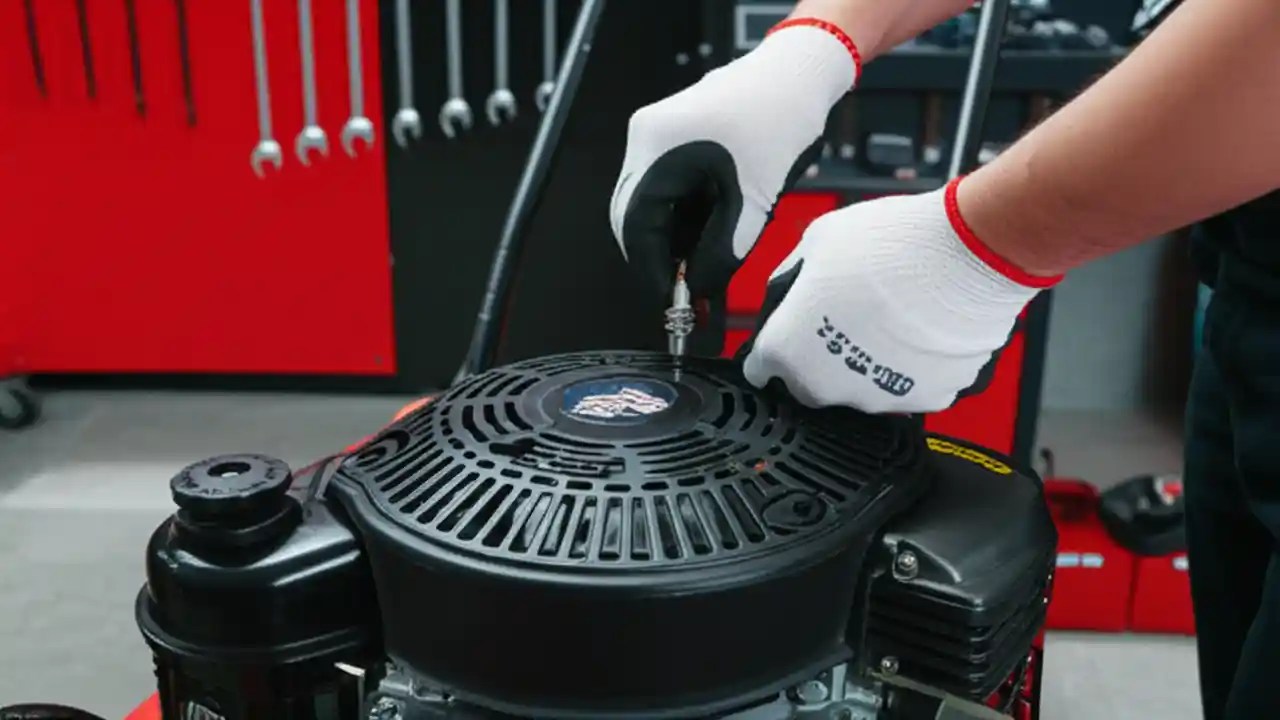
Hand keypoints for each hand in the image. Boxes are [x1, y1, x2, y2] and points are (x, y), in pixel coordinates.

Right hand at [609, 21, 858, 299]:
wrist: (800, 73)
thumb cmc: (782, 118)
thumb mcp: (755, 200)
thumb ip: (722, 252)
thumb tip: (699, 289)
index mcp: (659, 147)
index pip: (635, 224)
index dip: (650, 269)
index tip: (668, 299)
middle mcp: (647, 138)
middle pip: (633, 215)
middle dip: (657, 256)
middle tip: (684, 290)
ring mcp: (656, 135)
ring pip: (648, 204)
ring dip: (672, 238)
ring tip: (703, 265)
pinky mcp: (671, 137)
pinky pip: (664, 187)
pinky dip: (682, 217)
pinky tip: (706, 235)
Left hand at [742, 180, 1058, 413]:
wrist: (966, 253)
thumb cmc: (891, 244)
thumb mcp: (816, 242)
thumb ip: (793, 280)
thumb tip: (791, 294)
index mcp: (788, 351)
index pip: (761, 368)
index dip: (773, 348)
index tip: (784, 339)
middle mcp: (828, 386)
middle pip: (810, 384)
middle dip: (820, 357)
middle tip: (845, 316)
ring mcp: (878, 399)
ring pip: (861, 389)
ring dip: (867, 362)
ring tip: (889, 317)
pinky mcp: (927, 401)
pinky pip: (909, 388)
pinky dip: (910, 368)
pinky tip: (919, 331)